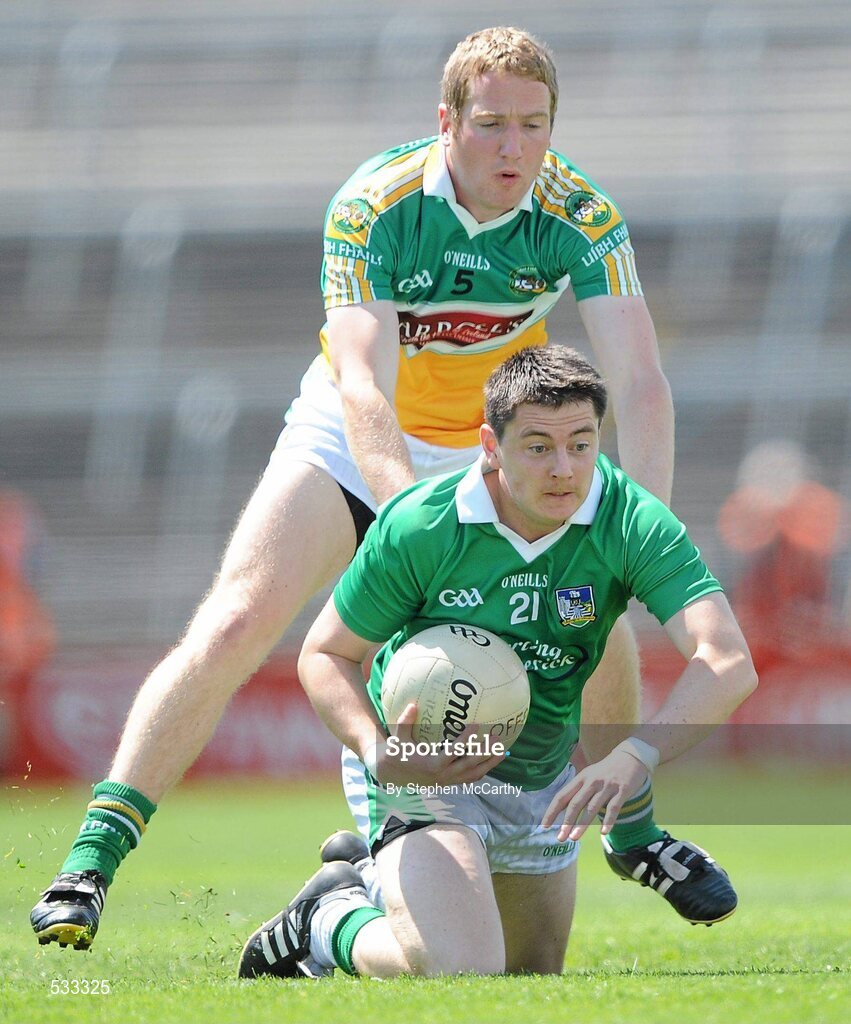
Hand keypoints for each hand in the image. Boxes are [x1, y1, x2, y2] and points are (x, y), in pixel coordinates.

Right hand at [369, 702, 505, 786]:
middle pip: (470, 765)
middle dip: (485, 753)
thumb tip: (413, 704)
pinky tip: (492, 760)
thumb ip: (405, 721)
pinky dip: (482, 770)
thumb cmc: (397, 752)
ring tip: (503, 751)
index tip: (477, 724)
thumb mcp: (398, 737)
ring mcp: (448, 781)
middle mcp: (443, 775)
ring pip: (473, 774)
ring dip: (489, 763)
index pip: (454, 751)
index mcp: (432, 763)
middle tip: (498, 738)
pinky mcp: (449, 783)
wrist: (394, 774)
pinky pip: (469, 779)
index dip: (466, 739)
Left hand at [541, 748, 647, 841]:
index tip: (544, 825)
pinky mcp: (622, 790)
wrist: (631, 756)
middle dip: (566, 821)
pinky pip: (613, 808)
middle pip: (575, 803)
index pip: (562, 796)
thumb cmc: (606, 770)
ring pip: (592, 807)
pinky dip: (608, 820)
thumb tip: (563, 811)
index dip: (552, 811)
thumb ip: (579, 791)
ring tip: (574, 838)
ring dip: (582, 824)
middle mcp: (592, 782)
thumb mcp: (589, 776)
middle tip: (560, 838)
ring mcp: (607, 786)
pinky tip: (603, 832)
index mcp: (581, 778)